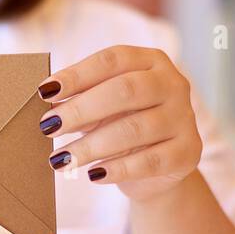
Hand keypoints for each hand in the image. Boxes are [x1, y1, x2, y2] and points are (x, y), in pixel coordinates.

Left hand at [36, 45, 202, 202]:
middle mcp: (173, 84)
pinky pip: (149, 161)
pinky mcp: (189, 152)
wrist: (158, 168)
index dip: (77, 74)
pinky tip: (92, 174)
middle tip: (48, 127)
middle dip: (81, 109)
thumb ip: (82, 100)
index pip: (113, 60)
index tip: (45, 92)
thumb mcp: (103, 107)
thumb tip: (48, 105)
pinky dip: (116, 169)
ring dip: (91, 145)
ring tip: (61, 159)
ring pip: (133, 129)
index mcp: (151, 61)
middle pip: (125, 90)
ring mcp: (184, 118)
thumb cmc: (123, 124)